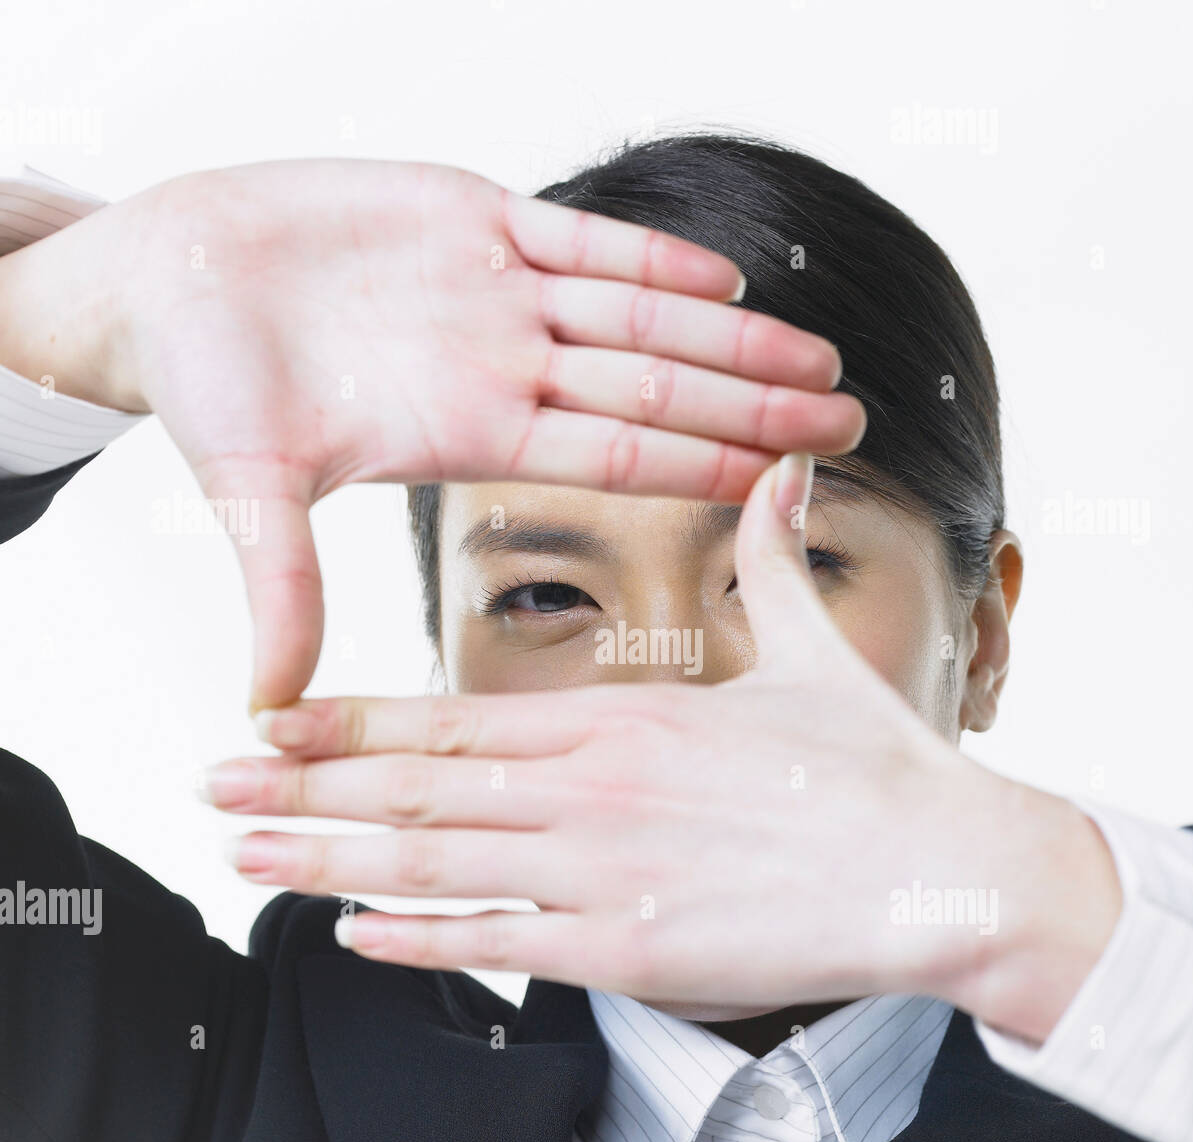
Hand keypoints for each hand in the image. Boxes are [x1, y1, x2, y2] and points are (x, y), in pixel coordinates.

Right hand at [0, 158, 862, 708]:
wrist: (172, 283)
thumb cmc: (207, 386)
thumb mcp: (249, 491)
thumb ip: (282, 586)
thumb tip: (271, 705)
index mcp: (473, 437)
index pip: (616, 456)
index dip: (706, 464)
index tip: (789, 482)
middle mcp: (504, 370)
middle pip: (659, 390)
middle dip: (756, 404)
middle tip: (853, 422)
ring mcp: (497, 295)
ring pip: (642, 318)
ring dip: (733, 335)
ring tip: (823, 357)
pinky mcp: (471, 218)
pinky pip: (580, 240)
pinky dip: (649, 256)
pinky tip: (725, 278)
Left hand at [205, 453, 1119, 1039]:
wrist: (944, 867)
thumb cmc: (878, 765)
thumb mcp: (813, 652)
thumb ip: (771, 562)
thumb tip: (785, 470)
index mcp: (623, 717)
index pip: (451, 717)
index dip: (351, 722)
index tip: (276, 720)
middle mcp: (590, 790)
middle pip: (413, 790)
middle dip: (300, 789)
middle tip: (209, 785)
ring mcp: (601, 873)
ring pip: (431, 867)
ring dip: (325, 864)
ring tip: (243, 858)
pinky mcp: (630, 951)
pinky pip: (498, 946)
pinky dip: (416, 942)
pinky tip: (350, 939)